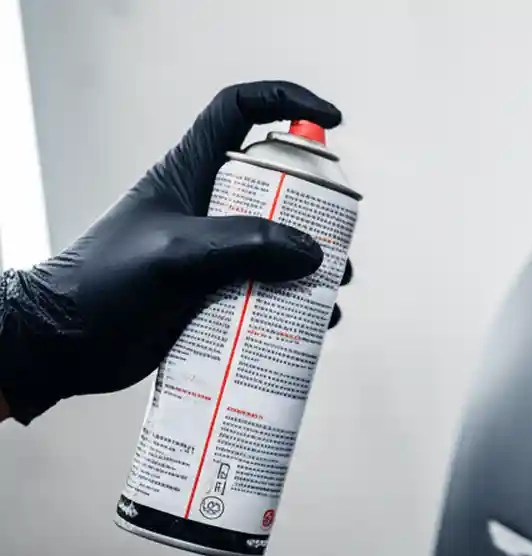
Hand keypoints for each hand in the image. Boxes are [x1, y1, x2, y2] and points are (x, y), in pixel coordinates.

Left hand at [0, 81, 349, 424]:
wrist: (66, 347)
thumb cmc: (102, 286)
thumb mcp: (176, 255)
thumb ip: (245, 246)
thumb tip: (312, 251)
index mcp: (189, 173)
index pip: (239, 112)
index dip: (286, 104)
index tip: (330, 121)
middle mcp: (209, 207)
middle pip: (280, 188)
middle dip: (320, 210)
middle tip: (337, 241)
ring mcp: (216, 253)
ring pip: (283, 246)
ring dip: (316, 267)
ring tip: (330, 293)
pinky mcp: (220, 295)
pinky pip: (272, 291)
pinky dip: (299, 306)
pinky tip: (314, 323)